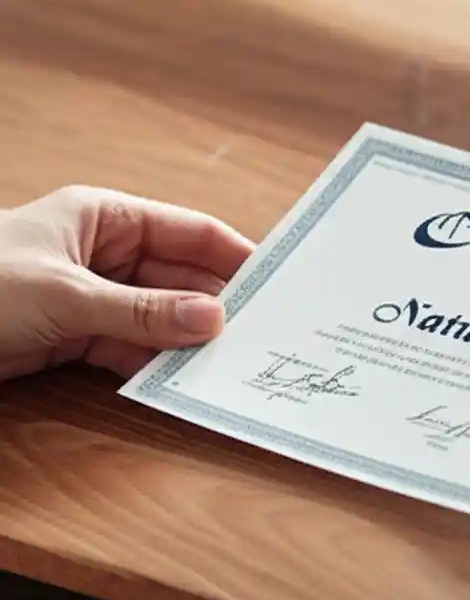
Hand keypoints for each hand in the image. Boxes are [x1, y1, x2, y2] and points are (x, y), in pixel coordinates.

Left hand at [0, 186, 253, 381]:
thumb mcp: (64, 295)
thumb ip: (141, 311)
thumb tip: (212, 318)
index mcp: (105, 219)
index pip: (188, 233)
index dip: (233, 256)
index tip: (275, 285)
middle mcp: (104, 255)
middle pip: (178, 279)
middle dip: (214, 307)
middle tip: (257, 336)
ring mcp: (92, 297)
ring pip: (158, 318)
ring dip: (186, 341)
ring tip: (227, 363)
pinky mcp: (75, 336)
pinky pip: (130, 348)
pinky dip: (153, 365)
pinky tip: (182, 380)